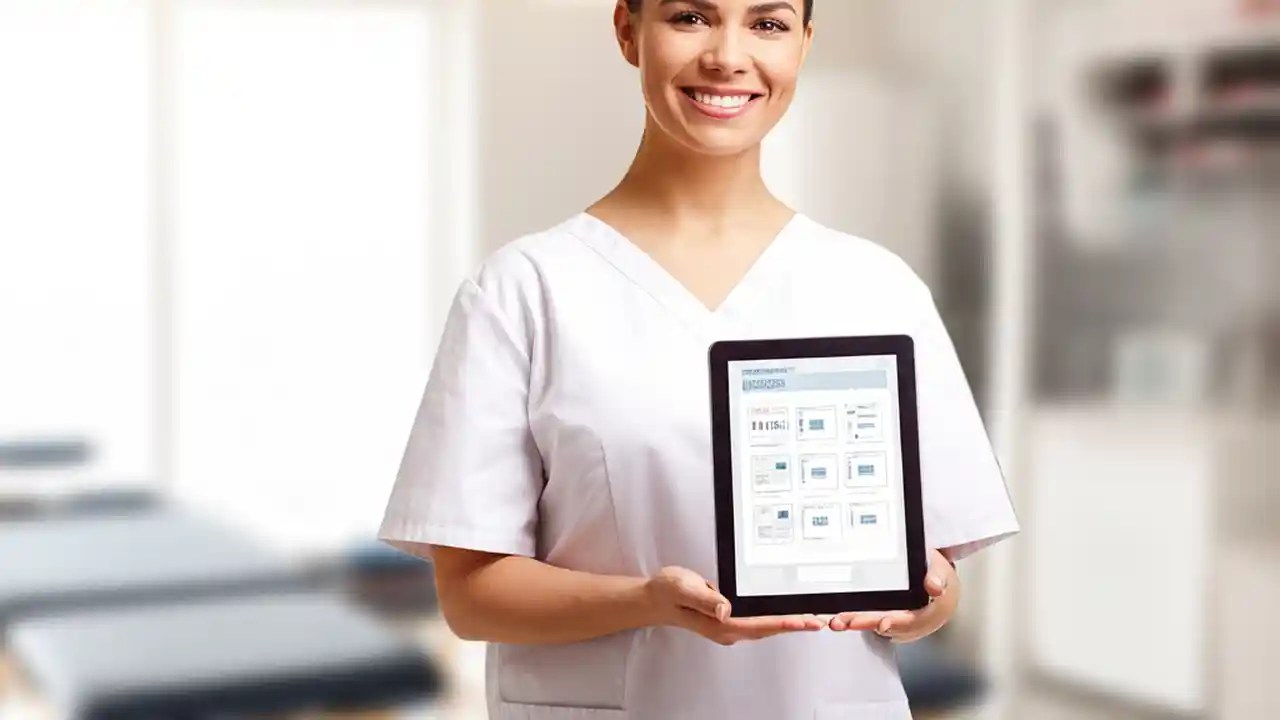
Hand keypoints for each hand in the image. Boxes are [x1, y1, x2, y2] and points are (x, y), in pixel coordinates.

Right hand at [644, 566, 824, 645]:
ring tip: (812, 619)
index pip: (759, 624)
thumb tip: (726, 608)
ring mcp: (729, 625)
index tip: (805, 621)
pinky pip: (758, 620)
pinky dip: (776, 618)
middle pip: (768, 628)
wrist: (654, 597)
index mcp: (719, 624)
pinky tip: (787, 614)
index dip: (784, 622)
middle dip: (794, 625)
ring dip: (788, 623)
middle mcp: (727, 629)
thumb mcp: (683, 587)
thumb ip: (705, 598)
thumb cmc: (667, 591)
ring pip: (765, 626)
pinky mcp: (729, 618)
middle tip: (820, 621)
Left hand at [827, 549, 957, 642]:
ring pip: (876, 624)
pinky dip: (854, 620)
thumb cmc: (936, 573)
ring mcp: (900, 623)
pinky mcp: (888, 619)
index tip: (882, 623)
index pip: (913, 620)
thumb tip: (935, 587)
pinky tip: (838, 618)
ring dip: (855, 623)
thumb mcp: (940, 569)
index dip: (897, 623)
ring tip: (836, 622)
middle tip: (846, 622)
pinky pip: (870, 621)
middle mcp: (915, 623)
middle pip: (889, 625)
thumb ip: (937, 576)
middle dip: (867, 624)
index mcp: (932, 613)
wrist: (937, 579)